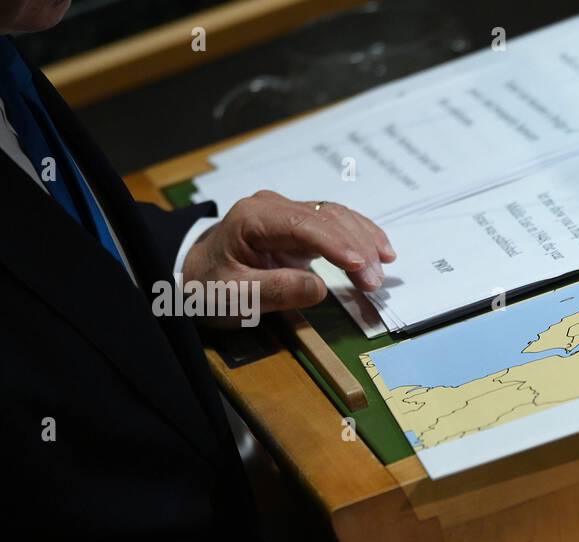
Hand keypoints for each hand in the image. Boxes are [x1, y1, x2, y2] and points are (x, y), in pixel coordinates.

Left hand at [181, 190, 396, 321]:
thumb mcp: (234, 296)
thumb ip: (274, 290)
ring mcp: (288, 212)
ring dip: (364, 242)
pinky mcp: (301, 224)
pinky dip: (362, 236)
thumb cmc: (209, 287)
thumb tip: (318, 288)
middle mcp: (273, 206)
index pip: (302, 225)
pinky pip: (337, 224)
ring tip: (382, 272)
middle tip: (374, 282)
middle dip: (356, 248)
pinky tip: (381, 251)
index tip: (359, 265)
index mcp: (252, 218)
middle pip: (326, 217)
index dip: (334, 244)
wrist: (195, 275)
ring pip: (337, 217)